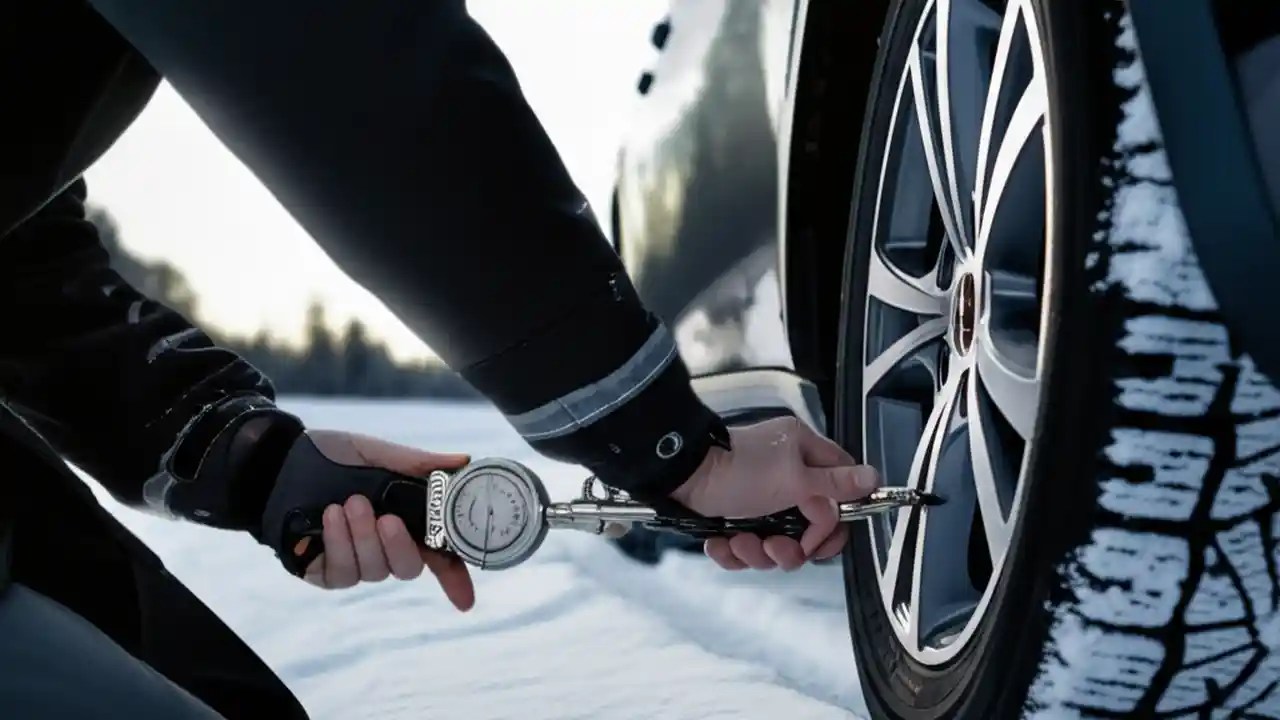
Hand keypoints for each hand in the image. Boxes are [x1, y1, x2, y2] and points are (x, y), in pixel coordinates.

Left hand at [298, 430, 475, 610]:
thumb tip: (463, 461)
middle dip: (400, 546)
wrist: (280, 461)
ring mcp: (355, 561)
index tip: (465, 600)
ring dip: (363, 538)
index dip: (455, 578)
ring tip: (349, 504)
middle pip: (409, 568)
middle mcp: (384, 546)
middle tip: (388, 519)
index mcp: (406, 519)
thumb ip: (417, 464)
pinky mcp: (325, 572)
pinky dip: (339, 545)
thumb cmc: (331, 457)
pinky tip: (330, 518)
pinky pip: (342, 573)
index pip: (439, 555)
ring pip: (374, 570)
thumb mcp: (377, 454)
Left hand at [670, 417, 878, 571]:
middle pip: (808, 528)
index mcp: (804, 454)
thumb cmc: (739, 470)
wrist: (679, 478)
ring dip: (759, 552)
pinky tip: (721, 544)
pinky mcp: (732, 518)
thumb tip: (874, 477)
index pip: (840, 490)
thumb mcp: (793, 478)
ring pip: (776, 543)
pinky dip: (733, 551)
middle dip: (792, 548)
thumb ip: (834, 485)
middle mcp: (784, 476)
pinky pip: (745, 547)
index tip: (820, 538)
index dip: (835, 521)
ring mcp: (757, 500)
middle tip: (775, 548)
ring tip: (740, 541)